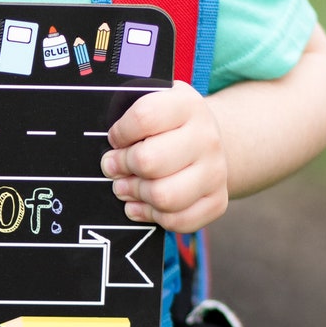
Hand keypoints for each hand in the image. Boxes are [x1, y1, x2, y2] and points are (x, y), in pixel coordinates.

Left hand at [101, 81, 228, 232]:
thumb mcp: (153, 107)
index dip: (120, 133)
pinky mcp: (217, 202)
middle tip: (113, 168)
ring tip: (125, 187)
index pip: (144, 117)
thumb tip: (108, 150)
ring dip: (135, 193)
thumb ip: (130, 118)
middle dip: (122, 167)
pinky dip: (152, 216)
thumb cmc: (168, 128)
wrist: (207, 144)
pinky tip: (143, 204)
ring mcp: (216, 172)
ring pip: (163, 196)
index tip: (115, 139)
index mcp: (188, 106)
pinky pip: (177, 220)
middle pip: (148, 161)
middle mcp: (207, 137)